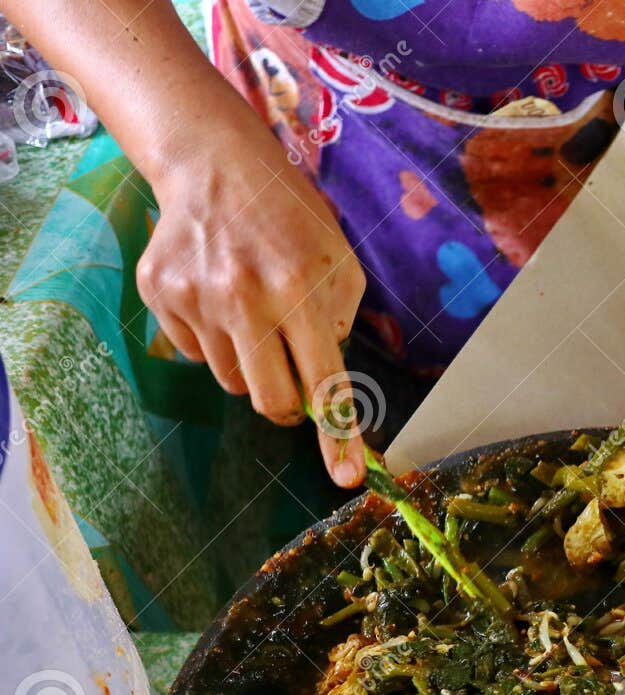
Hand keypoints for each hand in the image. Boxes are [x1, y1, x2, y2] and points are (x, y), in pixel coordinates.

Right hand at [137, 118, 368, 485]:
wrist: (216, 166)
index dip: (337, 438)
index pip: (324, 383)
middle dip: (288, 406)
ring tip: (253, 315)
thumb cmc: (292, 218)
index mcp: (299, 291)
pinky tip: (218, 298)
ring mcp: (195, 298)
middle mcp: (244, 299)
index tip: (345, 479)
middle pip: (270, 401)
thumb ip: (338, 325)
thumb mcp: (341, 263)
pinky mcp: (160, 294)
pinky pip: (194, 353)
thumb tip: (326, 386)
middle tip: (293, 381)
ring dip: (250, 365)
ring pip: (231, 381)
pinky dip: (213, 341)